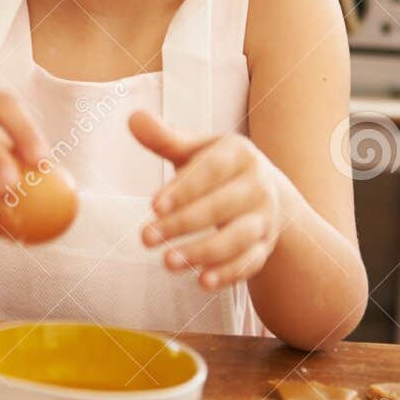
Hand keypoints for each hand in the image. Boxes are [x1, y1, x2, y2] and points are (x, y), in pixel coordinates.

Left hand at [130, 111, 291, 290]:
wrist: (267, 191)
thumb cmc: (218, 168)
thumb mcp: (196, 150)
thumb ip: (165, 138)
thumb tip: (133, 117)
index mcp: (239, 154)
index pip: (211, 171)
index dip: (183, 189)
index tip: (153, 206)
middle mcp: (258, 185)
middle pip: (220, 207)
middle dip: (182, 224)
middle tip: (146, 239)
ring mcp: (264, 218)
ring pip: (237, 239)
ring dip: (203, 253)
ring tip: (167, 263)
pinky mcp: (266, 246)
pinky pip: (250, 262)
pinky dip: (229, 273)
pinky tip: (202, 281)